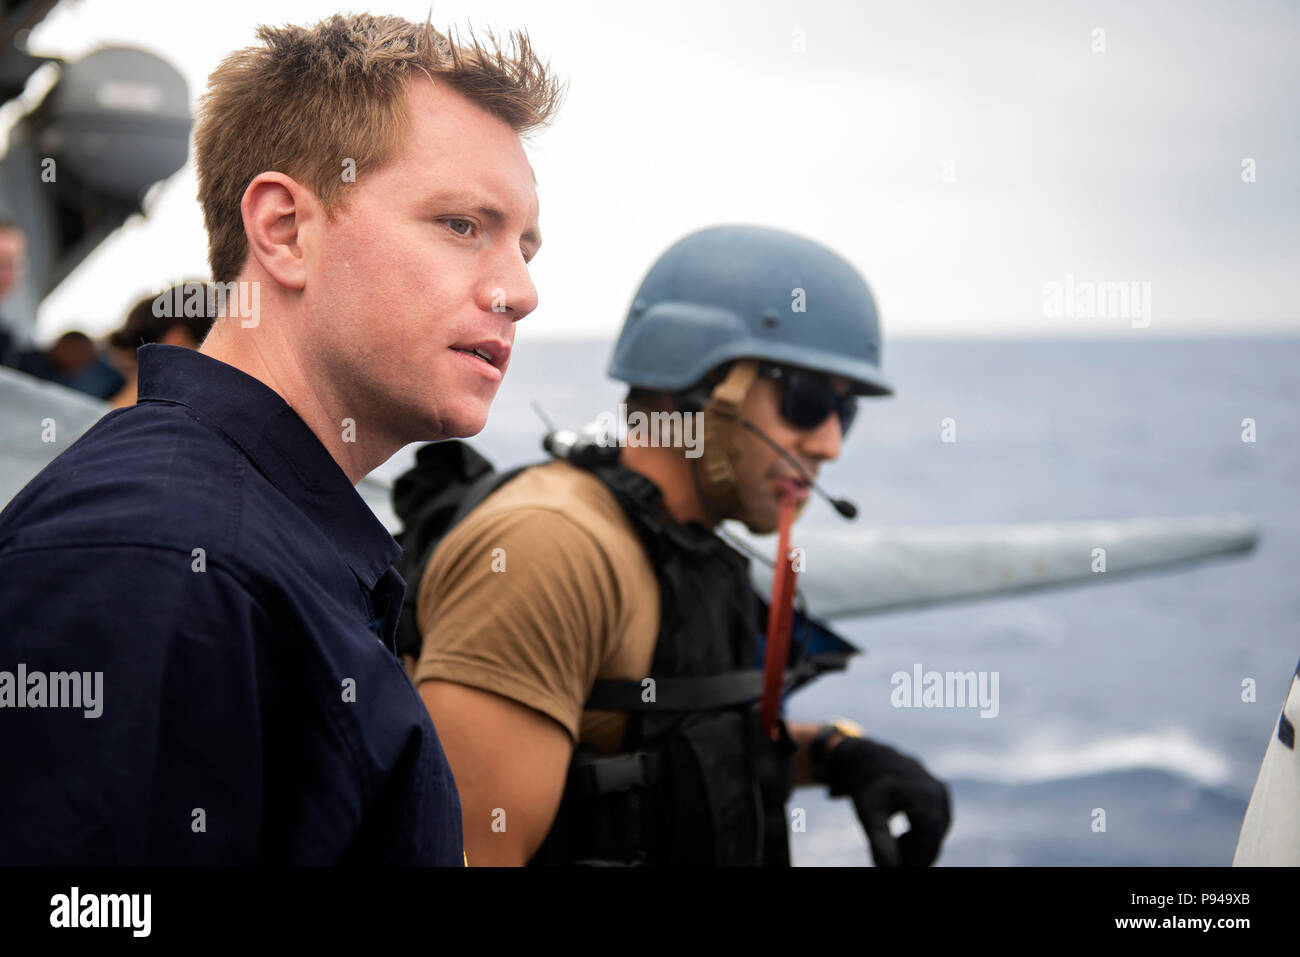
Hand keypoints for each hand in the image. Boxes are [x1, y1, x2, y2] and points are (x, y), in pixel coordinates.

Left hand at [824, 737, 950, 866]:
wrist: (865, 754)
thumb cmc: (865, 784)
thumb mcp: (869, 814)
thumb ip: (880, 842)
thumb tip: (890, 869)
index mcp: (927, 801)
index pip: (928, 848)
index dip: (913, 863)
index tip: (892, 866)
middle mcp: (940, 795)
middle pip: (933, 841)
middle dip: (914, 855)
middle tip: (891, 858)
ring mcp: (942, 792)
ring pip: (935, 833)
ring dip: (918, 844)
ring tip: (895, 843)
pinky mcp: (939, 792)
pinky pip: (936, 822)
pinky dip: (921, 832)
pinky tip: (903, 834)